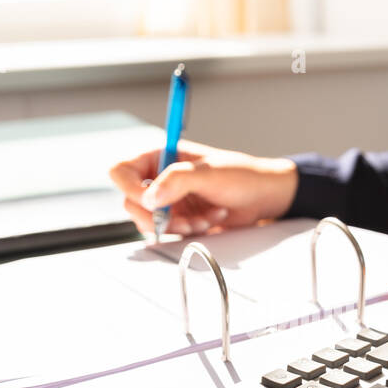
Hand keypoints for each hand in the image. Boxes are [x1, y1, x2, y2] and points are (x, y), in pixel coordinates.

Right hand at [108, 139, 298, 236]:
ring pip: (149, 221)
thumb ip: (177, 181)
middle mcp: (160, 177)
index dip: (130, 188)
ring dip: (176, 226)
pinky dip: (188, 231)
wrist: (265, 198)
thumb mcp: (210, 174)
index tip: (150, 201)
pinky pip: (168, 232)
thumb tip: (149, 197)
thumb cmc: (243, 176)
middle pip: (132, 202)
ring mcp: (168, 200)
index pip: (122, 171)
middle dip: (158, 216)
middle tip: (183, 220)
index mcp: (161, 155)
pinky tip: (209, 221)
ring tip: (204, 219)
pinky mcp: (178, 219)